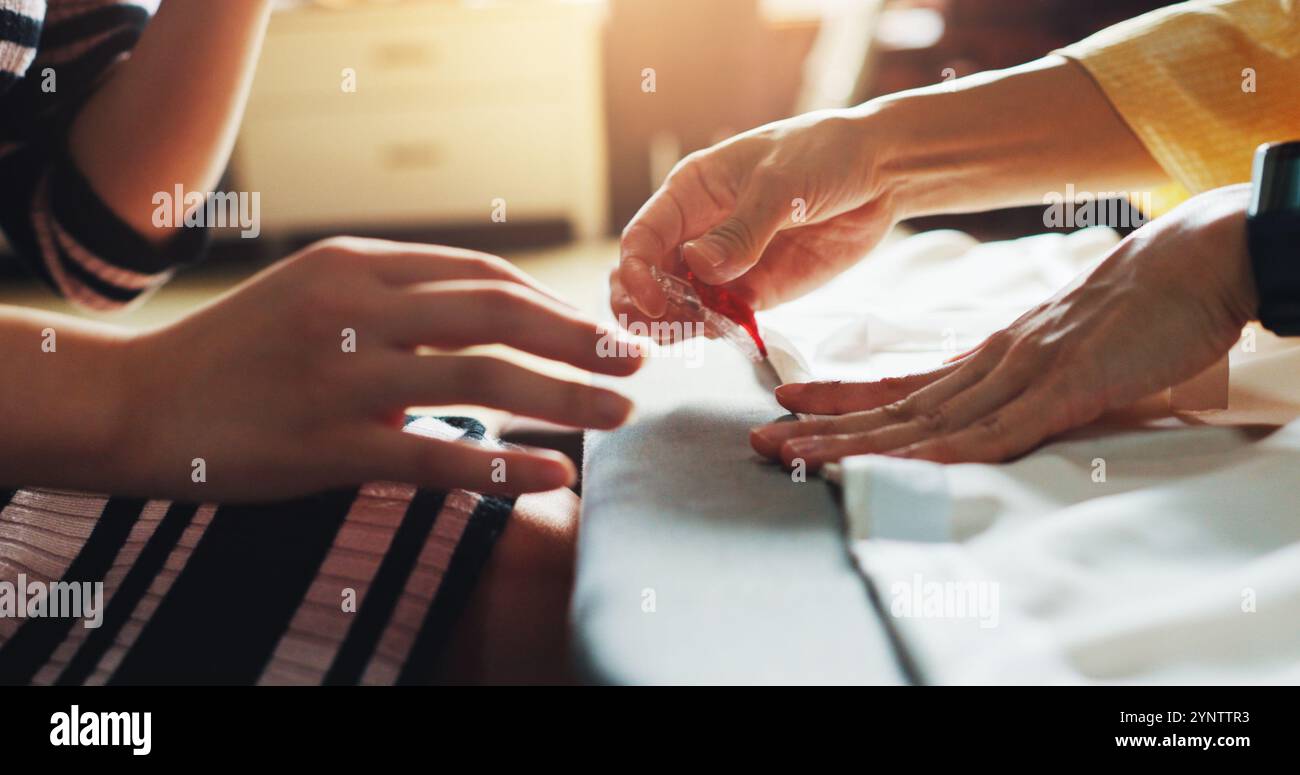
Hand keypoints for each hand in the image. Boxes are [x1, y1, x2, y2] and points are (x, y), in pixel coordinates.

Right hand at [112, 238, 642, 499]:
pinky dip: (506, 466)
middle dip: (581, 337)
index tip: (599, 329)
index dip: (553, 302)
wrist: (137, 402)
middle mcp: (355, 310)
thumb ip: (393, 299)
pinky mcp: (327, 445)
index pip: (482, 274)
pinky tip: (558, 474)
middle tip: (638, 361)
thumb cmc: (236, 353)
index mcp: (357, 267)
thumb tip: (487, 319)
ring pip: (482, 378)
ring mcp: (341, 377)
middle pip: (497, 313)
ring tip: (621, 414)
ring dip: (565, 396)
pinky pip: (437, 454)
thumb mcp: (312, 296)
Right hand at [612, 108, 898, 333]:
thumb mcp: (781, 184)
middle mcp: (699, 231)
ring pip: (682, 304)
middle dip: (646, 307)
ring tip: (698, 330)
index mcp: (691, 192)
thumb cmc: (824, 154)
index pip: (642, 239)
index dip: (636, 273)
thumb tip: (698, 267)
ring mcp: (726, 264)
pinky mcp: (757, 290)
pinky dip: (718, 330)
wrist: (881, 172)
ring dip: (680, 325)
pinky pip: (724, 318)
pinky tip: (727, 331)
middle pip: (650, 278)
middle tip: (664, 327)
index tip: (650, 302)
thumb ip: (741, 230)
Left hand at [751, 184, 1258, 467]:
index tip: (790, 399)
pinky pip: (995, 432)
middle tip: (760, 438)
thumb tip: (997, 406)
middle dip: (824, 426)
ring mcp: (1024, 378)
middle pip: (894, 408)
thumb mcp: (1061, 348)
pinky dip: (943, 452)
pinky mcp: (1065, 391)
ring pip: (925, 421)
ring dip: (856, 441)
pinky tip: (899, 463)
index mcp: (989, 358)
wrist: (1192, 263)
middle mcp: (991, 367)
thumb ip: (1023, 380)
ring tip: (793, 451)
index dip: (843, 395)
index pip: (901, 384)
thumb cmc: (1133, 308)